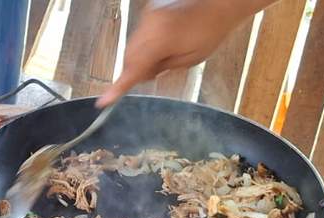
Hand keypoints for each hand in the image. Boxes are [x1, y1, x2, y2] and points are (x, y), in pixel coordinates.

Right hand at [97, 0, 264, 106]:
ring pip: (133, 45)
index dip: (118, 87)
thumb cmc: (210, 32)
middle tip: (154, 74)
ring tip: (164, 57)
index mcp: (160, 39)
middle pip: (129, 56)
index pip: (133, 69)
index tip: (104, 101)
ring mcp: (148, 15)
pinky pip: (140, 33)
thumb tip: (146, 74)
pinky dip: (146, 44)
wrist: (219, 2)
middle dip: (136, 70)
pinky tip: (162, 44)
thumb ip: (163, 68)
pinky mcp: (150, 10)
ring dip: (141, 57)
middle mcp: (149, 25)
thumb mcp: (190, 60)